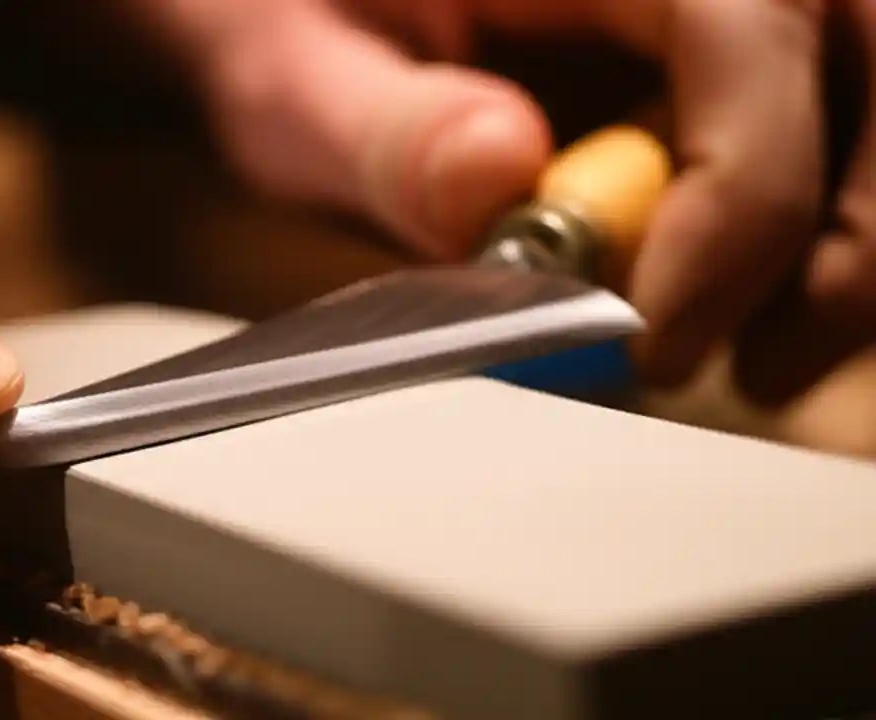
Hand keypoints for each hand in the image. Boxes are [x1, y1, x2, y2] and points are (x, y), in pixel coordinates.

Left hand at [128, 0, 870, 401]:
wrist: (283, 5)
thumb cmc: (278, 13)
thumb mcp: (290, 68)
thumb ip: (382, 127)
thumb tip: (502, 183)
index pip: (745, 26)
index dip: (738, 188)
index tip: (659, 327)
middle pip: (860, 50)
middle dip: (842, 224)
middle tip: (753, 364)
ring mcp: (703, 7)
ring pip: (860, 94)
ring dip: (839, 238)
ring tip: (754, 358)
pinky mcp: (702, 64)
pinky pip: (803, 129)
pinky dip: (793, 228)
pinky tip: (732, 308)